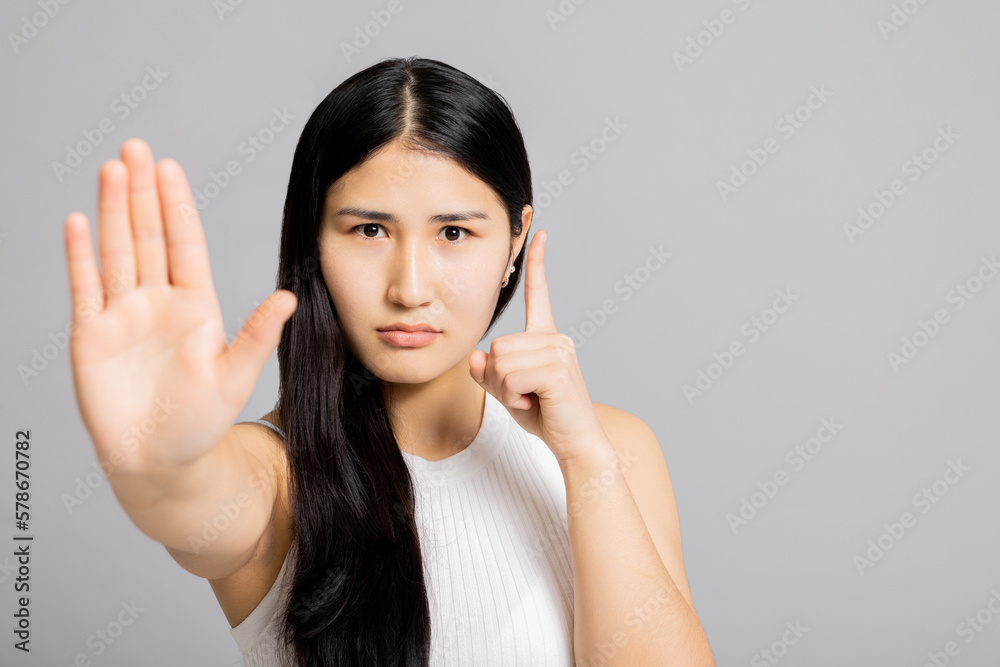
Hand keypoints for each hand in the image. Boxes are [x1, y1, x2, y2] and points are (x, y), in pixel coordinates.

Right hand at [64, 138, 296, 476]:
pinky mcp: (92, 336)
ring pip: (116, 251)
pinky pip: (85, 287)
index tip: (170, 168)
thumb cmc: (200, 423)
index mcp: (196, 306)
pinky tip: (79, 221)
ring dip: (112, 211)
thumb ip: (256, 335)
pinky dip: (79, 255)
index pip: (184, 244)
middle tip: (136, 147)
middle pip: (147, 236)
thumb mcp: (234, 377)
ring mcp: (123, 316)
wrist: (158, 462)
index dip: (176, 206)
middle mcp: (158, 302)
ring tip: (111, 170)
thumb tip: (289, 297)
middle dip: (141, 192)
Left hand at [468, 230, 607, 461]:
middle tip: (524, 396)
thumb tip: (477, 358)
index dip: (537, 265)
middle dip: (500, 379)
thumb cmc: (547, 418)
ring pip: (501, 362)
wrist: (576, 445)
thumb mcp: (509, 394)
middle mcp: (556, 338)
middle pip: (498, 346)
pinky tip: (535, 403)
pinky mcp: (557, 369)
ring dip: (506, 390)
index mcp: (547, 338)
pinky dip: (514, 397)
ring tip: (531, 400)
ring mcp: (559, 351)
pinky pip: (511, 377)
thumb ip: (490, 375)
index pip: (539, 295)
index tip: (539, 234)